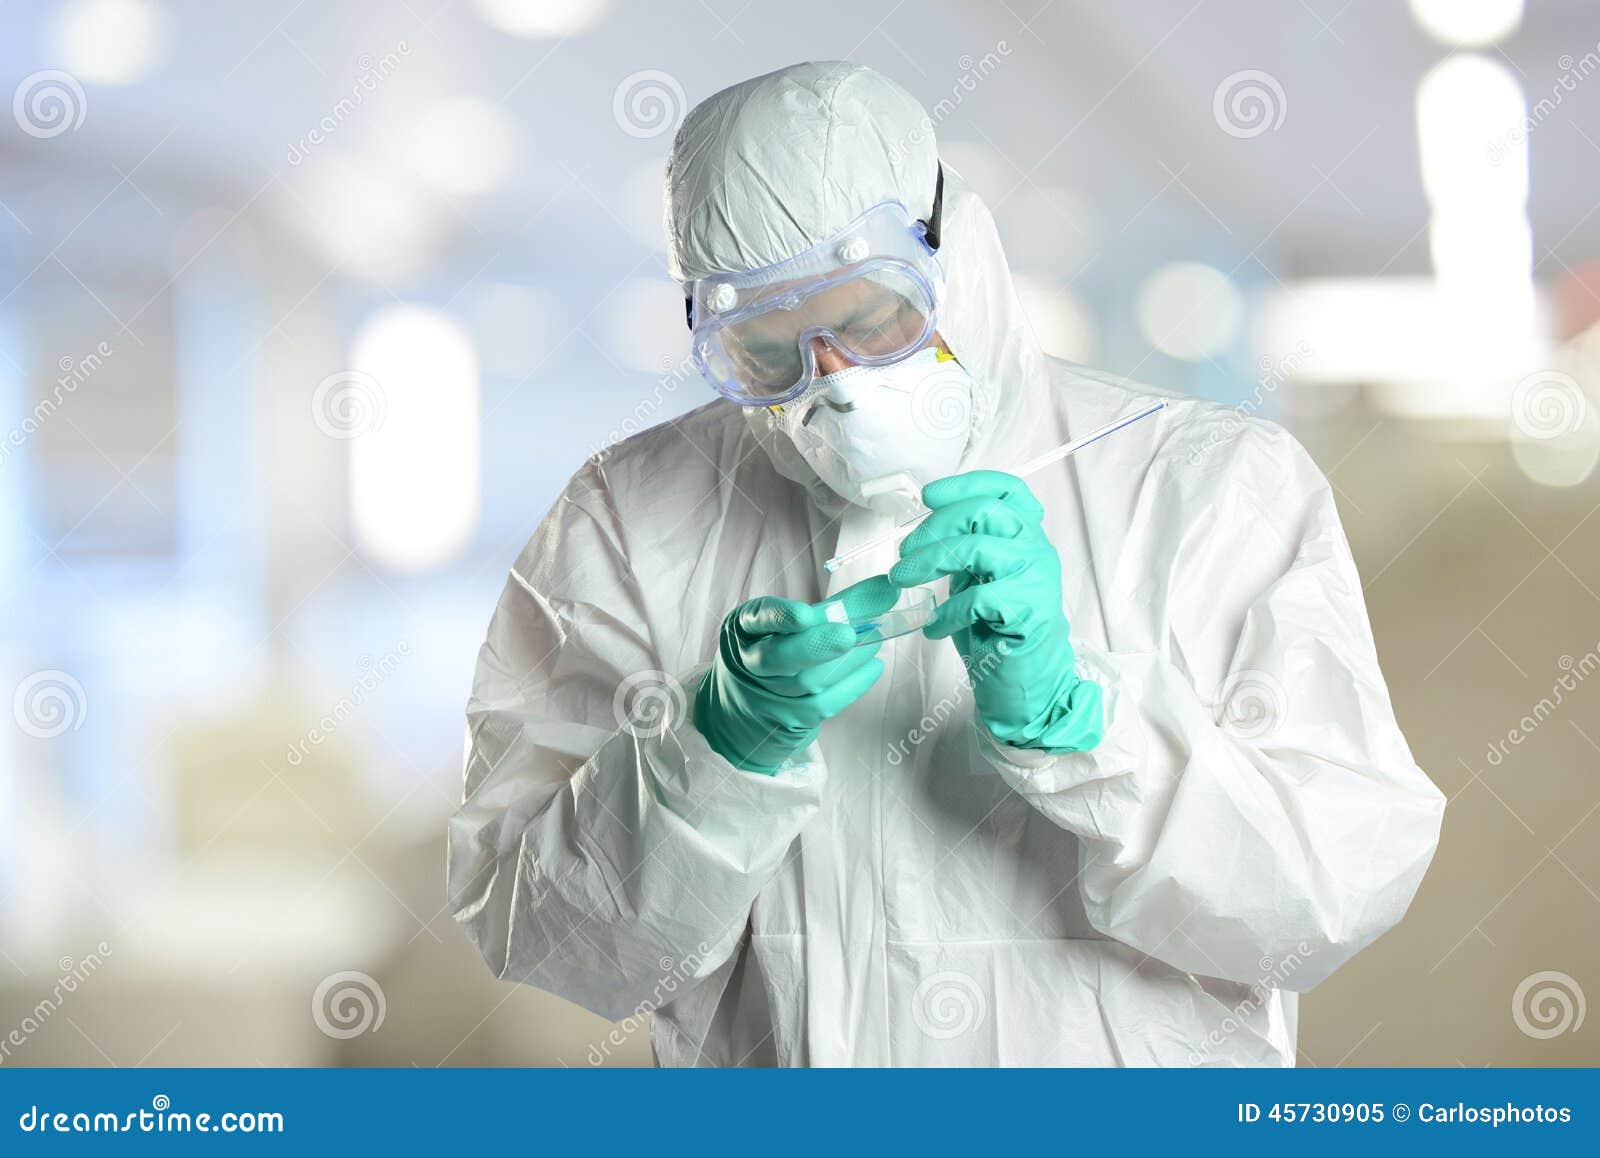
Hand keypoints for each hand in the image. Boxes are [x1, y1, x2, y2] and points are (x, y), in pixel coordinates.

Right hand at [694, 576, 898, 772]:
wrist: (748, 709)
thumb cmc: (781, 649)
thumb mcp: (793, 622)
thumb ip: (838, 605)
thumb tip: (888, 588)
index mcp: (745, 629)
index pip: (757, 619)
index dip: (779, 616)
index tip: (806, 614)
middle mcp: (751, 663)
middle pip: (777, 657)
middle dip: (815, 645)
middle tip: (849, 634)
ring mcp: (770, 695)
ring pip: (807, 682)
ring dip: (847, 661)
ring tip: (873, 641)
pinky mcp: (791, 718)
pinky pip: (824, 704)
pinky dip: (853, 684)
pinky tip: (873, 667)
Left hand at [888, 470, 1101, 751]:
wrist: (1026, 683)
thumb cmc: (997, 631)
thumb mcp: (975, 579)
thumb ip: (962, 550)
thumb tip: (922, 530)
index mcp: (1025, 536)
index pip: (1007, 490)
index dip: (966, 484)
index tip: (928, 496)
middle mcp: (1036, 549)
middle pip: (984, 511)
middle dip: (934, 526)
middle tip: (904, 551)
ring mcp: (1037, 578)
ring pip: (977, 548)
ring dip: (929, 561)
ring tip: (902, 580)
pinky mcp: (1031, 611)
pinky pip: (979, 598)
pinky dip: (947, 611)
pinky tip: (934, 627)